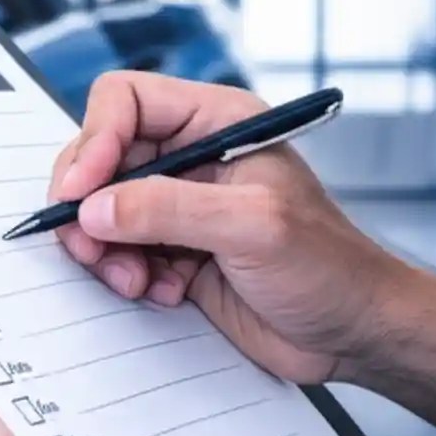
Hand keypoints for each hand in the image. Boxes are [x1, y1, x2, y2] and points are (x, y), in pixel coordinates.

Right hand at [50, 71, 409, 383]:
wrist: (353, 334)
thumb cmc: (330, 268)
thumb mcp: (252, 228)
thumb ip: (168, 211)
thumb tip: (93, 208)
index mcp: (216, 122)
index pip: (124, 101)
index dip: (93, 140)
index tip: (81, 192)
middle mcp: (190, 155)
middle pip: (98, 156)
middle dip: (88, 204)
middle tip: (91, 246)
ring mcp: (176, 205)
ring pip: (99, 208)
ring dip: (102, 248)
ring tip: (135, 279)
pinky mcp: (170, 250)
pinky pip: (115, 250)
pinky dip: (123, 274)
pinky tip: (164, 291)